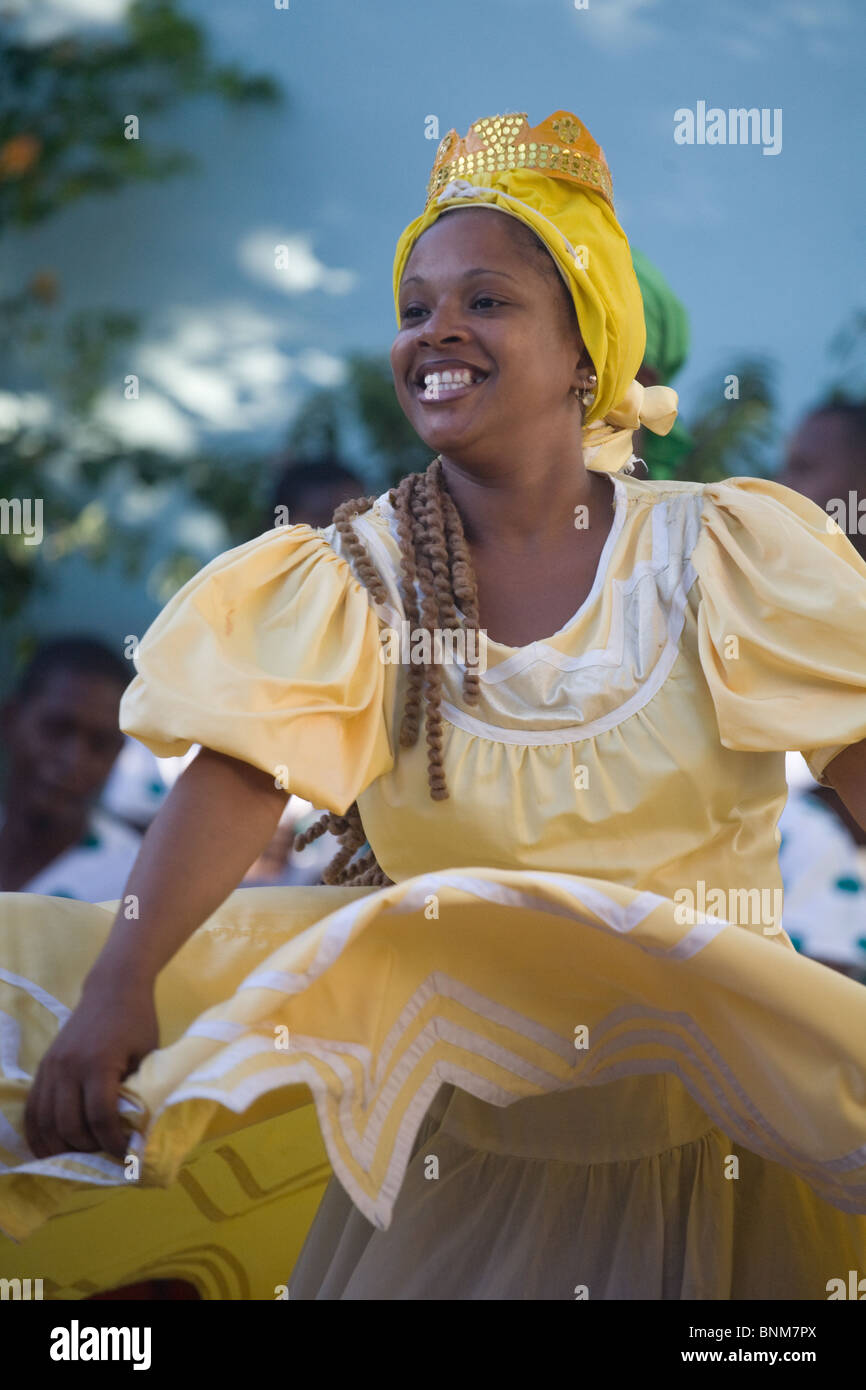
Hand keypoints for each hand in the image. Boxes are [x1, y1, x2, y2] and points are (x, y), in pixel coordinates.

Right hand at [25, 980, 158, 1160]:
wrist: (113, 988)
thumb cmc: (137, 1021)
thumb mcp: (148, 1055)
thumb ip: (139, 1091)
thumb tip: (136, 1132)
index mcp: (99, 1063)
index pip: (100, 1117)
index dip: (112, 1142)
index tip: (126, 1152)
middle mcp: (69, 1067)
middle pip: (69, 1126)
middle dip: (88, 1148)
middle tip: (105, 1154)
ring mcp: (51, 1067)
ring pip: (45, 1123)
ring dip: (61, 1147)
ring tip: (82, 1155)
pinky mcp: (43, 1068)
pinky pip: (32, 1110)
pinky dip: (39, 1134)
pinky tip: (51, 1148)